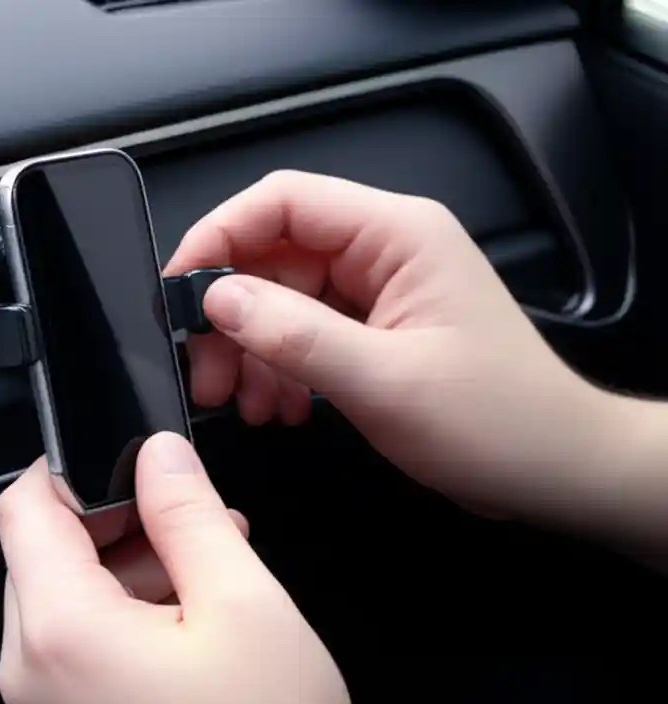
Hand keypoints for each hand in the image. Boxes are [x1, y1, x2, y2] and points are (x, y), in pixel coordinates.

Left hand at [0, 431, 351, 703]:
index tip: (126, 456)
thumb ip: (189, 515)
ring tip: (208, 563)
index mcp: (61, 631)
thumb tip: (158, 454)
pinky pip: (76, 647)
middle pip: (41, 553)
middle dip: (115, 521)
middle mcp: (32, 672)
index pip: (21, 507)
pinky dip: (124, 616)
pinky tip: (190, 615)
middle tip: (189, 512)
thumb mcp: (243, 608)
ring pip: (62, 599)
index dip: (71, 466)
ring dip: (127, 567)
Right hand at [164, 170, 616, 527]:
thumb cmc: (497, 423)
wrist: (556, 470)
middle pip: (272, 255)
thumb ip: (294, 335)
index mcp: (397, 235)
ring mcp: (379, 290)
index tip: (178, 289)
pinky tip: (278, 408)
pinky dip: (278, 369)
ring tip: (244, 403)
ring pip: (279, 299)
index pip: (282, 200)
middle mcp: (385, 250)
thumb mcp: (383, 382)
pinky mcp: (374, 328)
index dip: (219, 235)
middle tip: (204, 372)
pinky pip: (302, 332)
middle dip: (229, 314)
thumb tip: (217, 297)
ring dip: (250, 351)